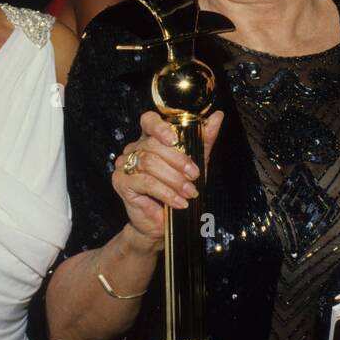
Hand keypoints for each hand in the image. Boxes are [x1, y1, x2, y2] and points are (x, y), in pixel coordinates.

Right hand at [111, 110, 224, 248]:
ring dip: (174, 179)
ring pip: (149, 163)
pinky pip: (145, 182)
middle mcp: (134, 149)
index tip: (175, 139)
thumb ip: (204, 140)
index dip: (160, 126)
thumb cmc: (176, 190)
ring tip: (189, 192)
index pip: (149, 121)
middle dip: (178, 160)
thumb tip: (217, 116)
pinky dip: (165, 192)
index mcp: (149, 139)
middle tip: (194, 175)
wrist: (161, 223)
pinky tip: (178, 201)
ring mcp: (124, 165)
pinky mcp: (121, 182)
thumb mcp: (195, 162)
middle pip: (152, 144)